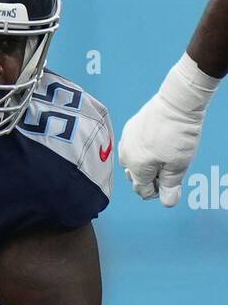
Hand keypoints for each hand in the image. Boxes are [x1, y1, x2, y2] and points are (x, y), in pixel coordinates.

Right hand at [119, 88, 203, 206]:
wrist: (177, 103)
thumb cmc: (178, 133)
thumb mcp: (179, 165)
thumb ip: (171, 186)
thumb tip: (168, 202)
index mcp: (136, 169)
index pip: (144, 191)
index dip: (160, 190)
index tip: (171, 181)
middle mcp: (126, 156)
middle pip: (137, 177)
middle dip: (152, 177)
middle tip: (170, 167)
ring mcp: (126, 141)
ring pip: (133, 162)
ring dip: (146, 163)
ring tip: (164, 154)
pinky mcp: (130, 128)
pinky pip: (133, 146)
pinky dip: (143, 149)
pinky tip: (157, 142)